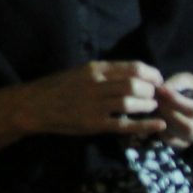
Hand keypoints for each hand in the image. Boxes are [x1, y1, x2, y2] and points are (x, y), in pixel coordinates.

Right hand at [0, 59, 166, 150]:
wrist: (33, 106)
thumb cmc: (57, 87)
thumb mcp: (80, 72)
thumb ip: (104, 73)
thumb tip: (132, 74)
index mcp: (94, 69)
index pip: (132, 67)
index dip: (151, 74)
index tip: (158, 80)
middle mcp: (96, 84)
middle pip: (134, 84)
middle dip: (151, 90)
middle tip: (155, 96)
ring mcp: (94, 105)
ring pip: (130, 103)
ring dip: (147, 105)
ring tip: (151, 107)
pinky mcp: (92, 123)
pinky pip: (123, 124)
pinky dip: (144, 125)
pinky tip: (158, 126)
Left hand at [155, 72, 192, 148]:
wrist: (181, 97)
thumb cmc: (184, 87)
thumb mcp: (182, 79)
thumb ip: (174, 84)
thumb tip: (163, 91)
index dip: (176, 102)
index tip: (161, 91)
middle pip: (189, 127)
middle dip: (169, 115)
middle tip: (157, 103)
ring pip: (182, 136)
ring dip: (166, 124)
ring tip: (157, 110)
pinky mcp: (186, 143)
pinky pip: (174, 143)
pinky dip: (164, 134)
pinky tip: (158, 121)